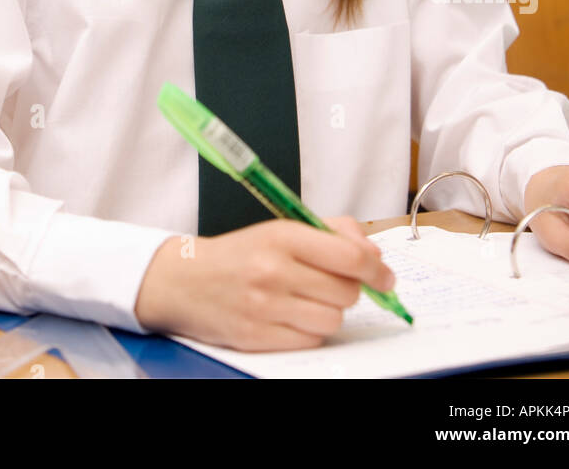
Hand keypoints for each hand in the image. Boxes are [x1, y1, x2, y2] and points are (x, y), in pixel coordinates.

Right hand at [134, 215, 395, 350]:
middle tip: (334, 284)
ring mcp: (265, 306)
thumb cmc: (240, 253)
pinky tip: (294, 317)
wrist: (183, 280)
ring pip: (333, 319)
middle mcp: (274, 270)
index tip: (385, 275)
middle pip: (346, 291)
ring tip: (310, 300)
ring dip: (330, 312)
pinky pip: (311, 340)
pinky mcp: (258, 337)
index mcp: (282, 236)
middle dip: (350, 289)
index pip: (349, 257)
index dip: (377, 269)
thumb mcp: (280, 228)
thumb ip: (330, 232)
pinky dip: (310, 330)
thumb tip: (373, 252)